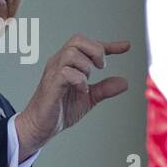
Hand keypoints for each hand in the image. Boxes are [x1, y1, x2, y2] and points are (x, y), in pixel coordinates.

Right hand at [14, 35, 129, 158]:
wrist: (40, 127)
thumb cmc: (59, 110)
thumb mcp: (88, 98)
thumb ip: (104, 88)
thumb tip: (124, 82)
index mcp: (67, 63)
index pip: (88, 45)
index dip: (109, 45)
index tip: (126, 46)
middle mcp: (59, 63)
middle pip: (78, 40)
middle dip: (96, 50)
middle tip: (101, 68)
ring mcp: (54, 72)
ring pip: (71, 53)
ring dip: (86, 66)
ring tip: (88, 81)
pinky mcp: (51, 85)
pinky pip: (66, 72)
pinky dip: (79, 80)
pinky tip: (82, 91)